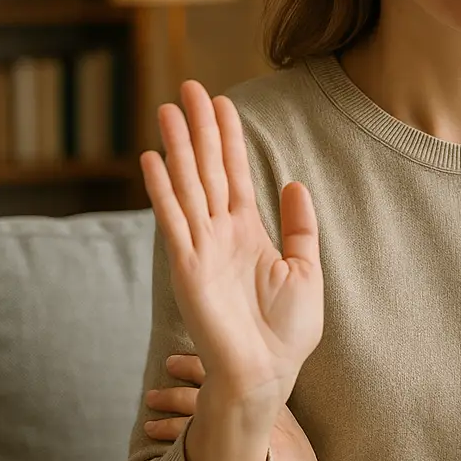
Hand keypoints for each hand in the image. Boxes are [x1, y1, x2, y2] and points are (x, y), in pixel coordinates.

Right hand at [141, 81, 323, 416]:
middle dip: (200, 128)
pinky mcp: (188, 267)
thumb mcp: (306, 270)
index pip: (236, 173)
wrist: (269, 373)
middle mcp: (220, 233)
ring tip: (169, 109)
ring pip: (189, 185)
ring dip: (179, 147)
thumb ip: (300, 228)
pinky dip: (162, 189)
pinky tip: (153, 159)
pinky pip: (173, 220)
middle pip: (208, 168)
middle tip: (190, 88)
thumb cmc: (286, 331)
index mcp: (248, 231)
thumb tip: (295, 183)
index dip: (229, 138)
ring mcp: (201, 247)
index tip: (223, 102)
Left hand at [145, 354, 369, 460]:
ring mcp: (248, 440)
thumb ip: (268, 414)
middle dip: (184, 377)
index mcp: (273, 405)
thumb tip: (239, 402)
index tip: (180, 358)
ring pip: (201, 413)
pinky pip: (198, 447)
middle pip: (216, 384)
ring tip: (148, 412)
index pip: (235, 370)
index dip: (204, 361)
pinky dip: (174, 440)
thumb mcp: (291, 435)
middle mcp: (260, 416)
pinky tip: (155, 443)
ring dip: (171, 409)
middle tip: (162, 374)